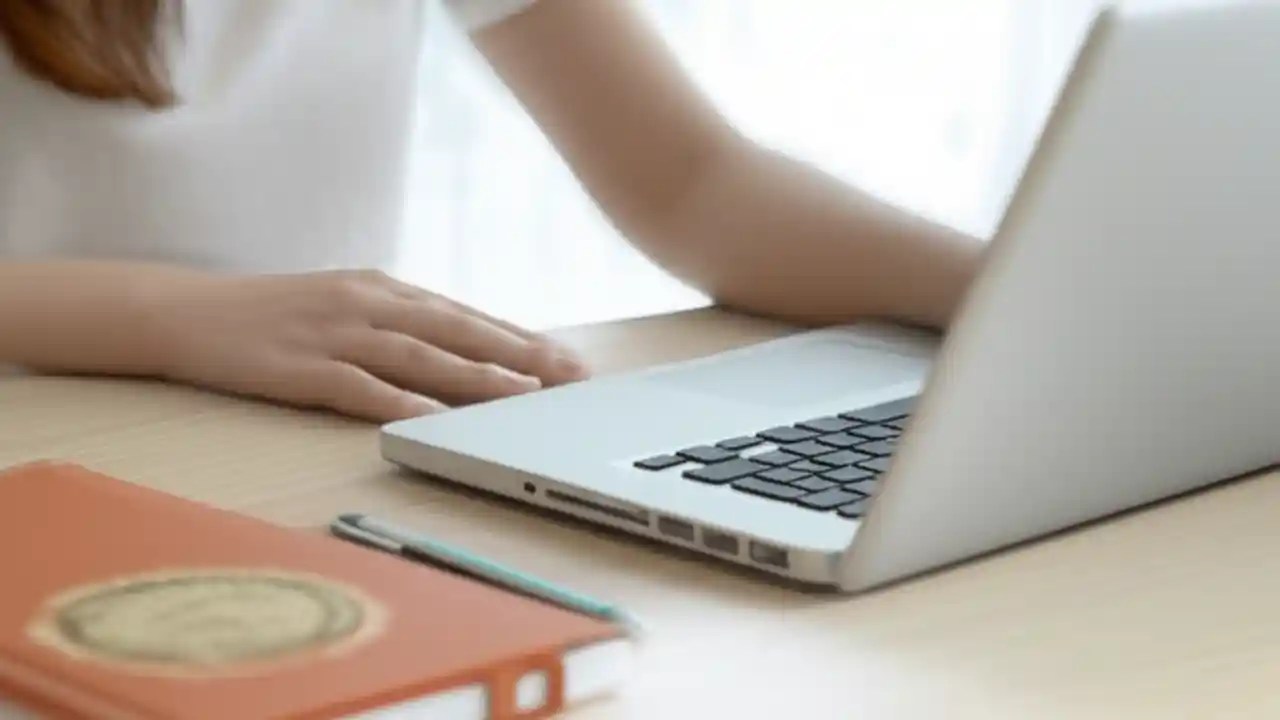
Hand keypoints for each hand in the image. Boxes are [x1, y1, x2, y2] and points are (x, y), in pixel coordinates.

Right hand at [145, 269, 589, 420]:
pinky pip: (360, 388)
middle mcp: (367, 304)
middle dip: (519, 356)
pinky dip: (401, 403)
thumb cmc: (274, 313)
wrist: (185, 311)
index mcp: (382, 288)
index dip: (519, 339)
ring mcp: (334, 335)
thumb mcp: (345, 304)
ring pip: (420, 358)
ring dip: (476, 378)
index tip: (567, 359)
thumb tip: (462, 348)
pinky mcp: (300, 368)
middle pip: (456, 332)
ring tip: (524, 397)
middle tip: (569, 377)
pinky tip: (437, 419)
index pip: (465, 316)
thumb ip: (399, 322)